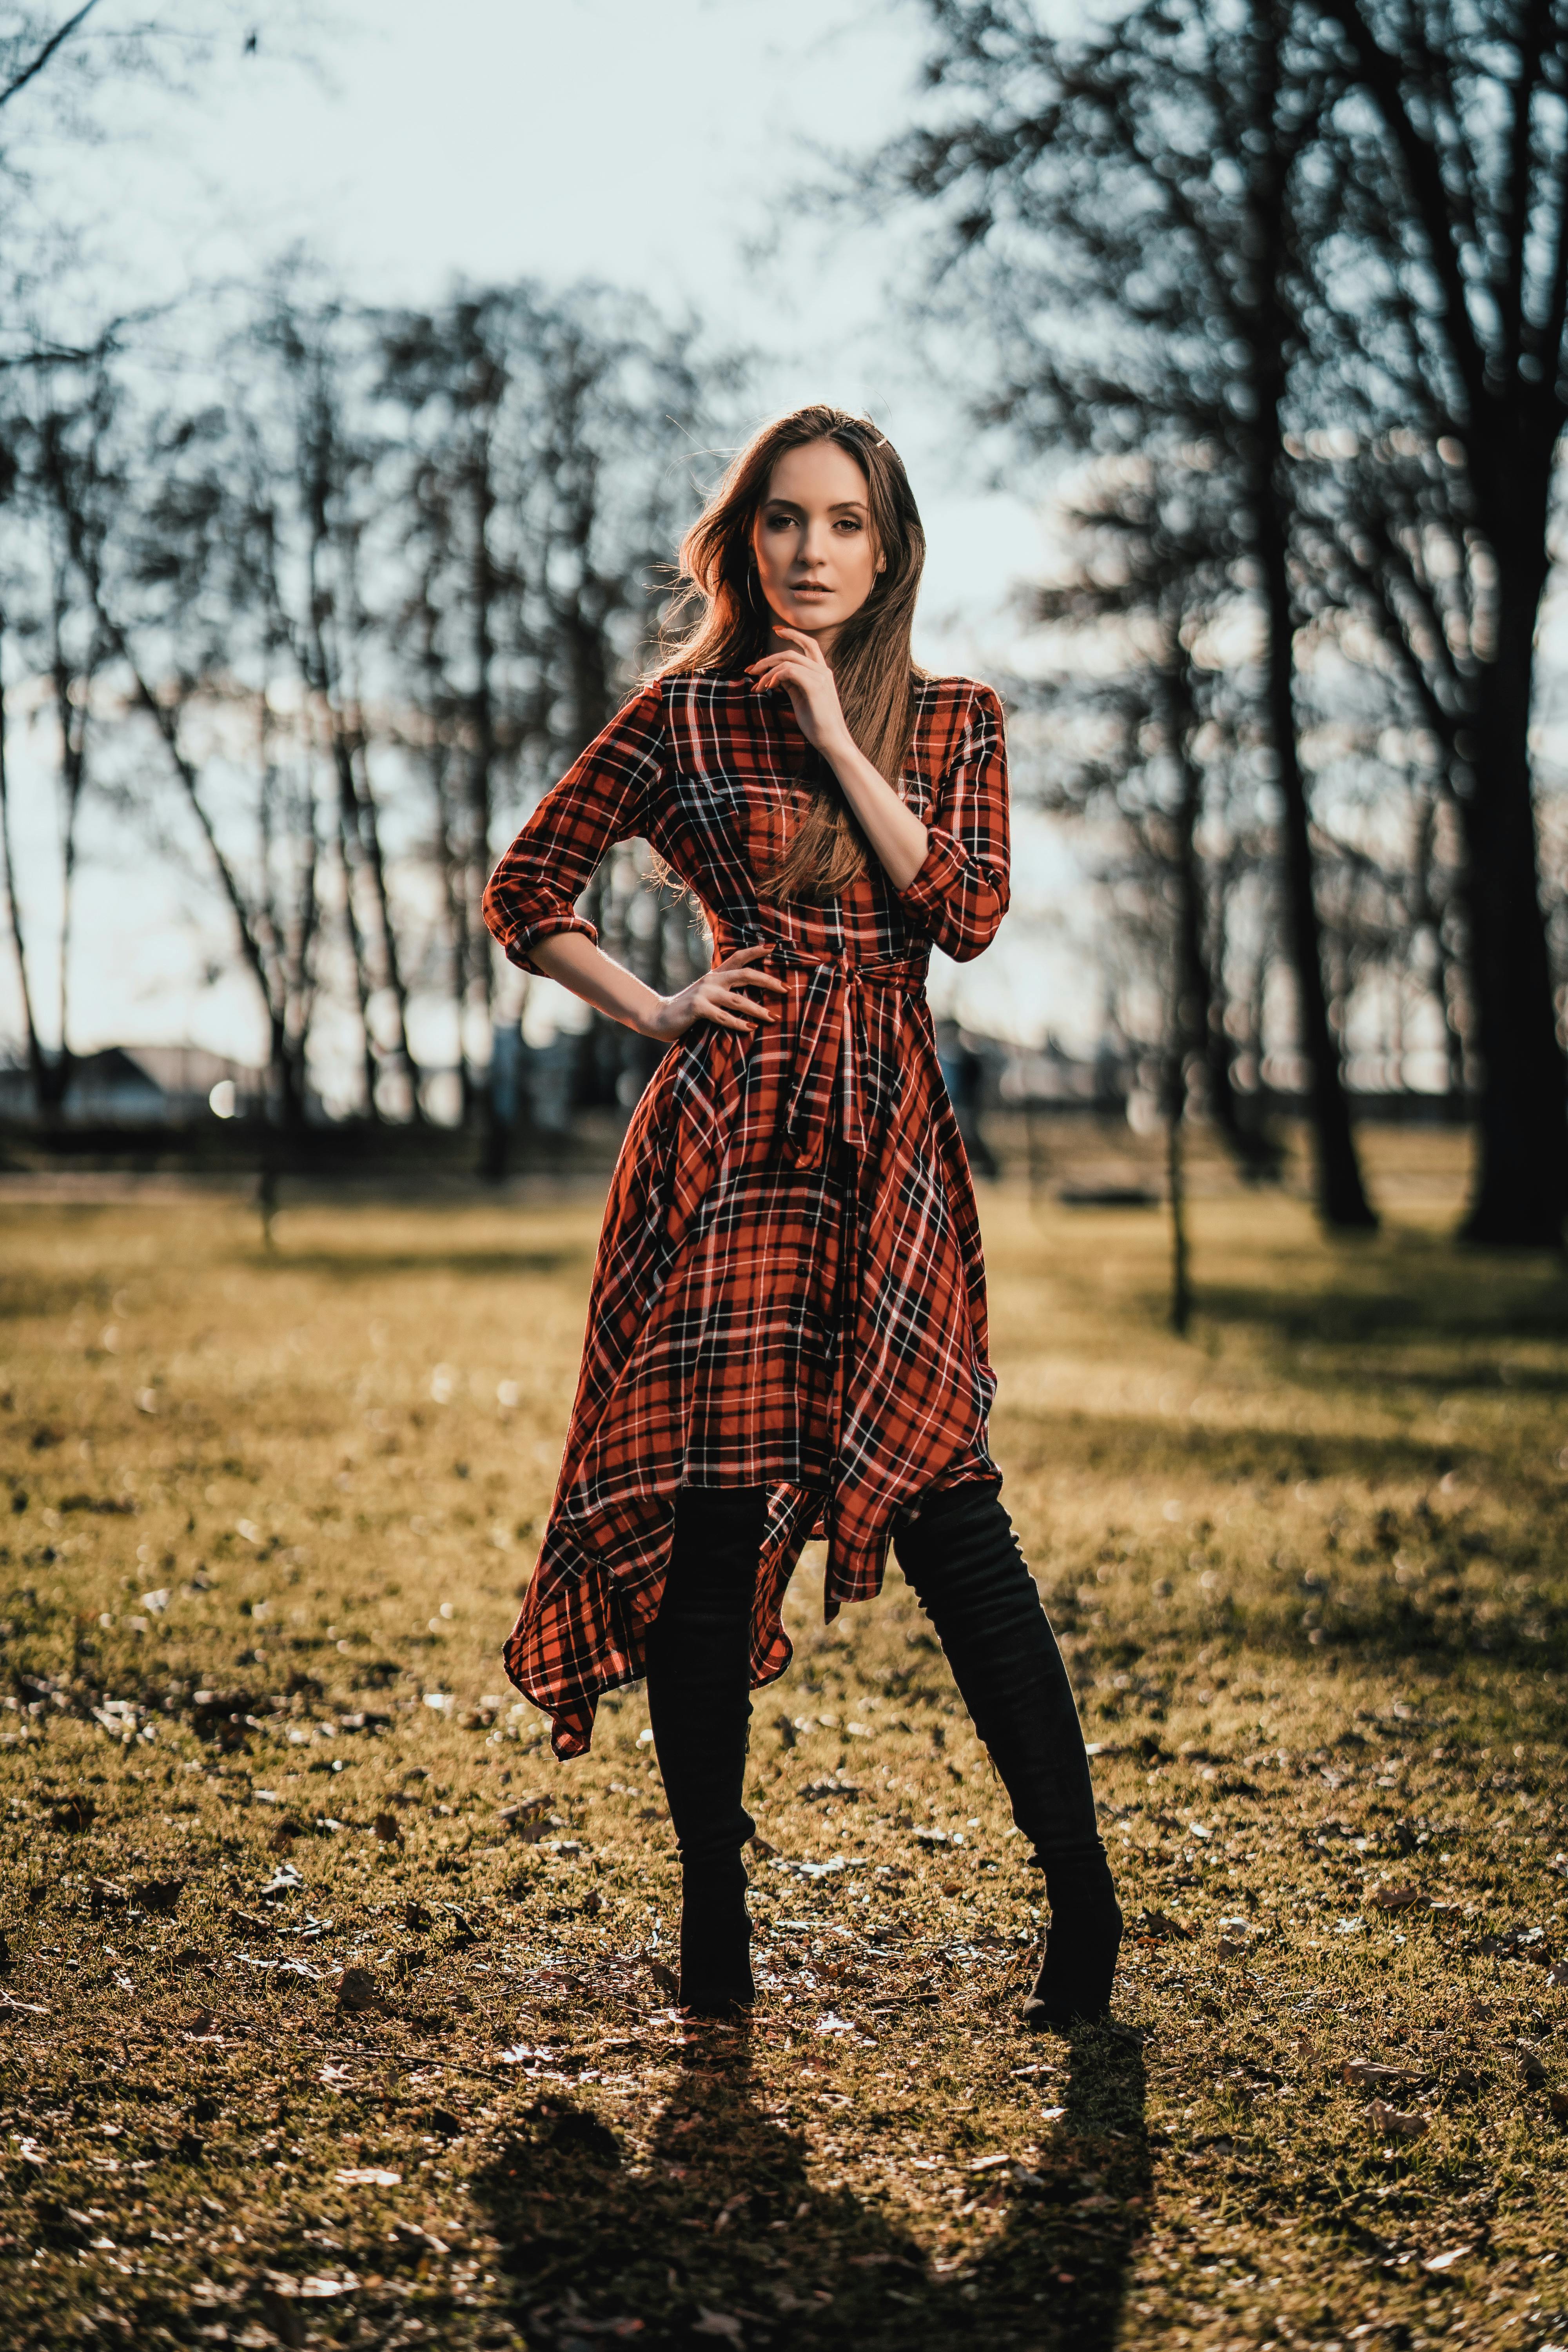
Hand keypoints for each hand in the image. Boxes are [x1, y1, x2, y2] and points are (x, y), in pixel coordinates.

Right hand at [643, 944, 786, 1040]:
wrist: (658, 1017)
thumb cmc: (687, 1009)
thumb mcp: (707, 995)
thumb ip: (725, 992)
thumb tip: (752, 996)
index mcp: (716, 975)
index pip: (739, 957)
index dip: (756, 951)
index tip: (774, 947)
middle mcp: (712, 980)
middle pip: (745, 975)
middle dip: (768, 981)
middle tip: (787, 989)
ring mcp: (704, 993)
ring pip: (738, 999)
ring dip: (758, 1009)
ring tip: (774, 1018)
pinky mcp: (697, 1008)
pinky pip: (723, 1017)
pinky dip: (738, 1024)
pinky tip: (751, 1029)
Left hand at [744, 626, 852, 758]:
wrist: (832, 740)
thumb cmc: (816, 723)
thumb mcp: (800, 699)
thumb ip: (791, 684)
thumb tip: (774, 675)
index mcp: (822, 671)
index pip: (809, 643)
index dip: (793, 633)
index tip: (776, 631)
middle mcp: (823, 670)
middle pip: (791, 652)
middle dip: (767, 659)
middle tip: (751, 670)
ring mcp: (820, 677)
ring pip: (788, 661)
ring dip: (767, 671)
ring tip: (758, 687)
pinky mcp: (815, 687)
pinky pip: (790, 671)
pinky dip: (775, 676)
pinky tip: (768, 687)